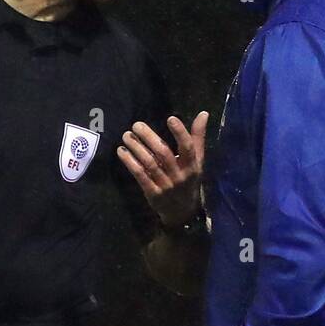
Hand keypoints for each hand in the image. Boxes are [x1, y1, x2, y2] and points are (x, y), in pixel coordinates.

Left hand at [117, 112, 207, 227]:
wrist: (182, 212)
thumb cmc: (189, 180)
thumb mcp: (197, 161)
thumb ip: (198, 137)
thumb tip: (203, 113)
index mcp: (192, 166)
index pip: (187, 147)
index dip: (180, 133)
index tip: (170, 118)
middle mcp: (179, 175)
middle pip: (163, 153)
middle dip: (149, 137)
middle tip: (136, 125)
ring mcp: (165, 185)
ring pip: (149, 164)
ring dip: (136, 148)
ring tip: (126, 136)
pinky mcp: (152, 193)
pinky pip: (140, 175)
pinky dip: (130, 162)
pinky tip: (122, 152)